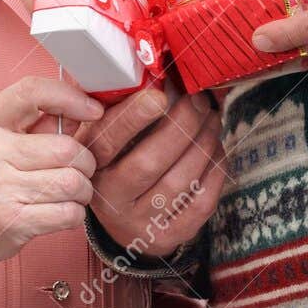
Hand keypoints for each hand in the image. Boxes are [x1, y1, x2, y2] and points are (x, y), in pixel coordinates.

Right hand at [0, 76, 103, 301]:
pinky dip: (75, 213)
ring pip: (72, 181)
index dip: (70, 97)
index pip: (31, 91)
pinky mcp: (11, 222)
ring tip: (71, 192)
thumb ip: (37, 123)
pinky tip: (62, 211)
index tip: (93, 110)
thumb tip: (83, 107)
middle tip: (79, 169)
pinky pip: (68, 212)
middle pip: (66, 147)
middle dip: (85, 161)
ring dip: (82, 190)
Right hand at [83, 88, 224, 259]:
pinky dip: (215, 170)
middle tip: (199, 100)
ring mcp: (141, 222)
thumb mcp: (105, 133)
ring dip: (204, 143)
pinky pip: (201, 202)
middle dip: (183, 125)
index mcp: (90, 165)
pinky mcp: (169, 236)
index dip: (133, 117)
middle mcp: (110, 199)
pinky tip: (216, 148)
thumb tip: (157, 71)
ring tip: (213, 118)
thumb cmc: (117, 160)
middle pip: (150, 162)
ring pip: (180, 182)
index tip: (160, 94)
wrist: (122, 222)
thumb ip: (118, 104)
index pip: (108, 140)